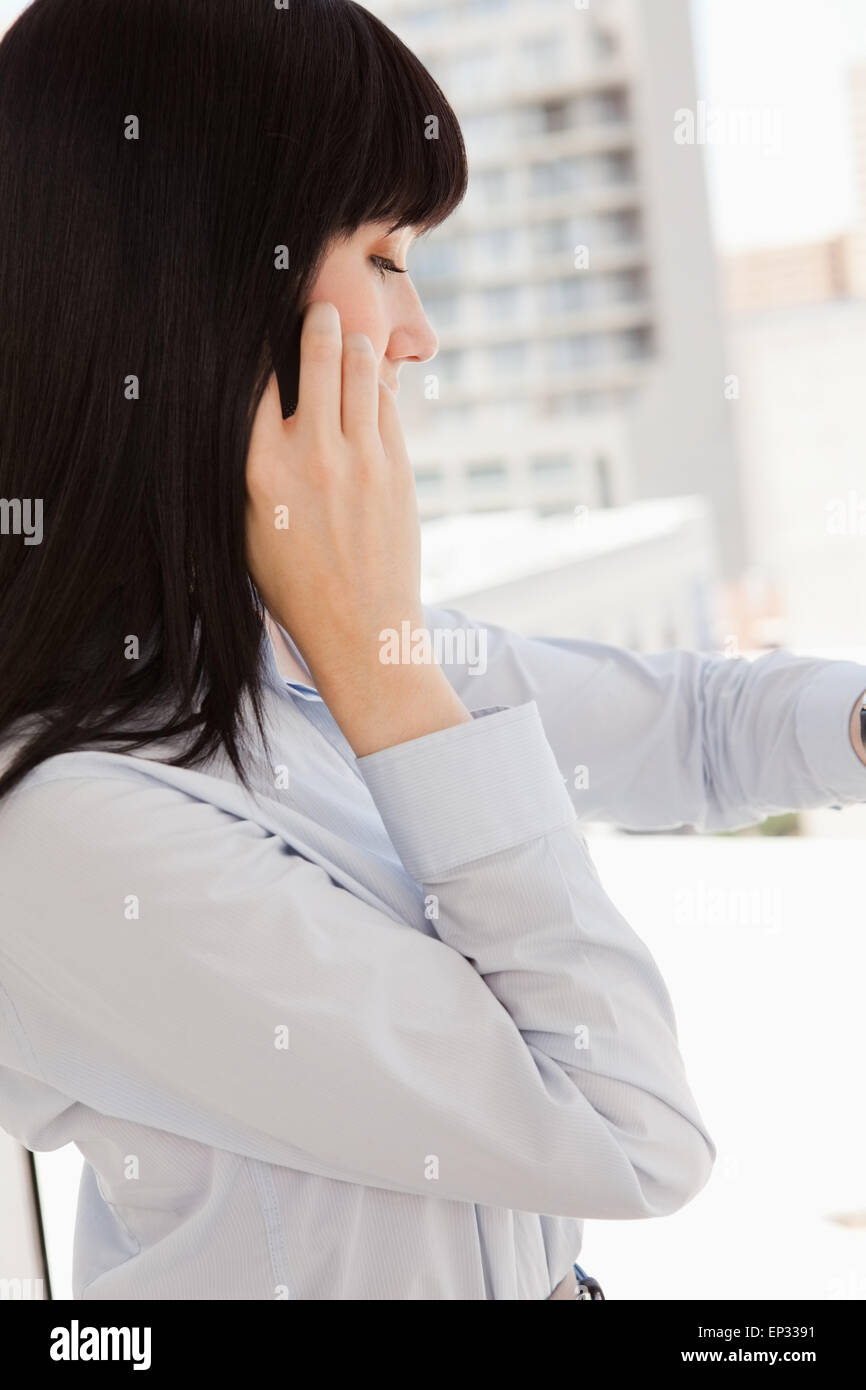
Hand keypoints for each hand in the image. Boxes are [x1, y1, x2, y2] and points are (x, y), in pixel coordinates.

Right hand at [245, 301, 470, 754]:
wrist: (362, 633)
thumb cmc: (294, 586)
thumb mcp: (246, 526)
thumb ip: (247, 465)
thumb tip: (249, 407)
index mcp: (258, 468)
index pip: (258, 375)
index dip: (262, 341)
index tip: (263, 320)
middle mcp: (311, 454)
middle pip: (318, 351)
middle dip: (319, 319)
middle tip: (318, 306)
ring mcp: (361, 458)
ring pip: (363, 367)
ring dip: (355, 343)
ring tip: (348, 337)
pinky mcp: (399, 469)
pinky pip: (388, 405)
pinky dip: (378, 387)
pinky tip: (370, 383)